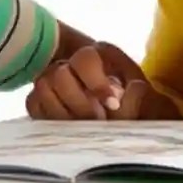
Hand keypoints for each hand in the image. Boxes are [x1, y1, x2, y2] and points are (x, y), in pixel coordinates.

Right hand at [26, 43, 178, 120]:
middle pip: (60, 74)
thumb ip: (143, 96)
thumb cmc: (140, 107)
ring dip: (63, 112)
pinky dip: (48, 116)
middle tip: (96, 122)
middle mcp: (74, 60)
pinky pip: (33, 103)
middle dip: (79, 103)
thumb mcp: (149, 100)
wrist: (128, 116)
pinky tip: (67, 128)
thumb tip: (134, 89)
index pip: (86, 59)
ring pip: (43, 86)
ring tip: (83, 127)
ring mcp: (55, 77)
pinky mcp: (41, 98)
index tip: (112, 106)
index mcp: (101, 54)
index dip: (96, 83)